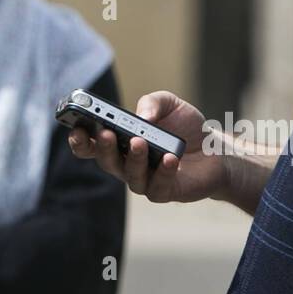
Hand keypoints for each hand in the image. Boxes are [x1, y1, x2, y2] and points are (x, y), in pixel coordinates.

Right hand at [67, 91, 226, 203]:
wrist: (216, 149)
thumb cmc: (185, 127)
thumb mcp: (169, 104)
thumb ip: (152, 102)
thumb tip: (142, 117)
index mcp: (119, 142)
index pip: (91, 145)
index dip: (79, 140)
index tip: (76, 129)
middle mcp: (126, 163)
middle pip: (106, 162)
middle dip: (103, 148)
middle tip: (107, 133)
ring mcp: (145, 180)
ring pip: (131, 176)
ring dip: (133, 159)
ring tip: (140, 142)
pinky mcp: (166, 191)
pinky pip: (158, 187)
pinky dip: (163, 172)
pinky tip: (170, 158)